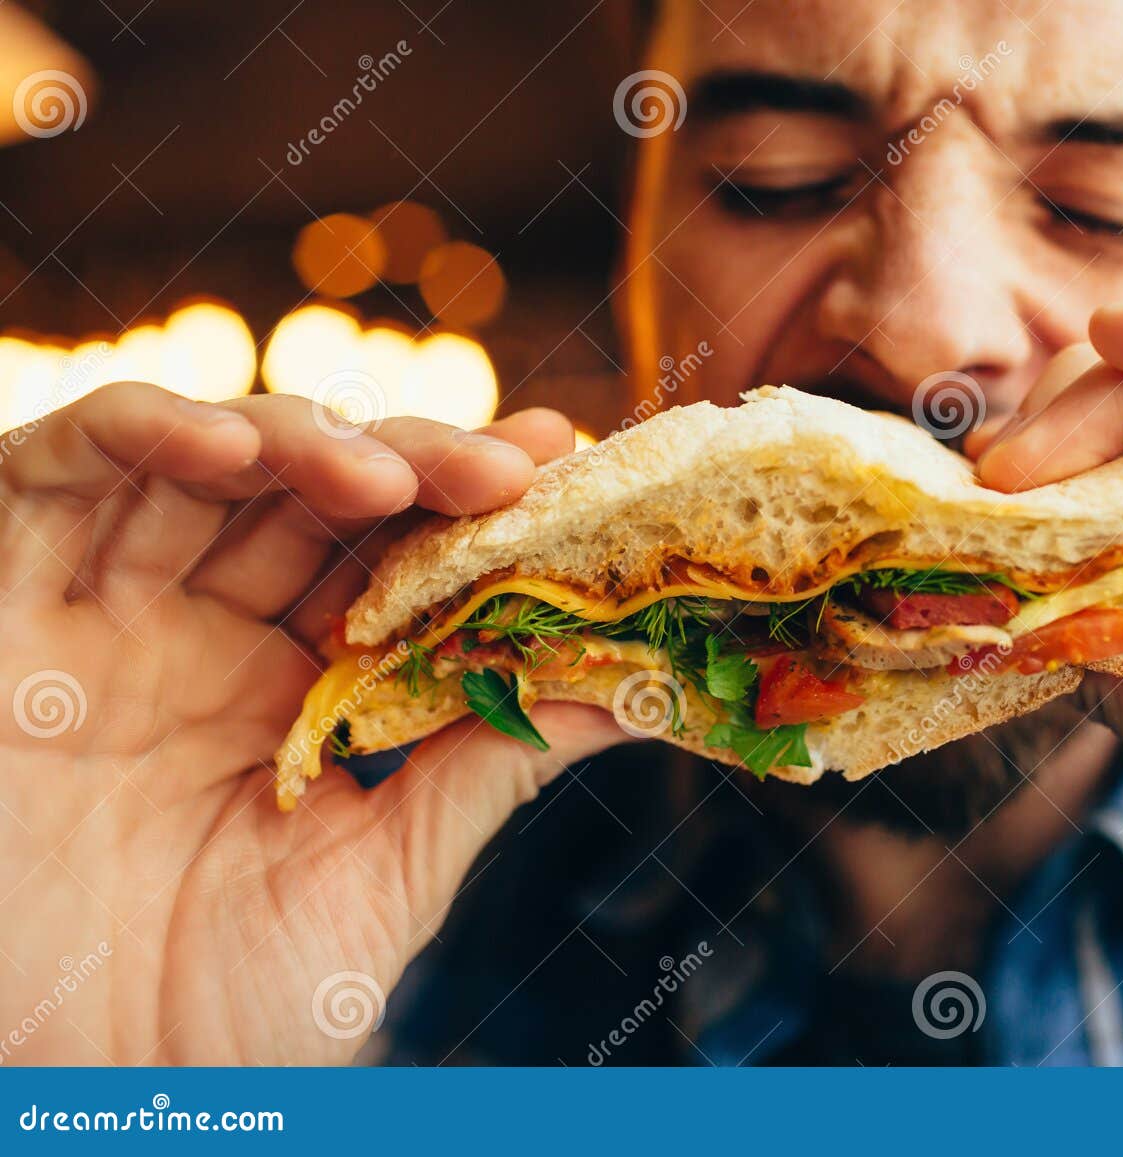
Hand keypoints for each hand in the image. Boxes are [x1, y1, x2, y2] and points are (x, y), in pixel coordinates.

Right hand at [0, 383, 624, 1063]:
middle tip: (508, 467)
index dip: (467, 507)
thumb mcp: (380, 877)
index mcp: (292, 691)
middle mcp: (196, 635)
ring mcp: (95, 613)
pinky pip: (48, 474)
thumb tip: (633, 690)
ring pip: (200, 462)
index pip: (389, 558)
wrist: (79, 1110)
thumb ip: (484, 764)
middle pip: (310, 494)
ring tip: (393, 477)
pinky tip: (232, 447)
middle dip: (413, 466)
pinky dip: (139, 433)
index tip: (562, 467)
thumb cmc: (222, 1021)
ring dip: (302, 442)